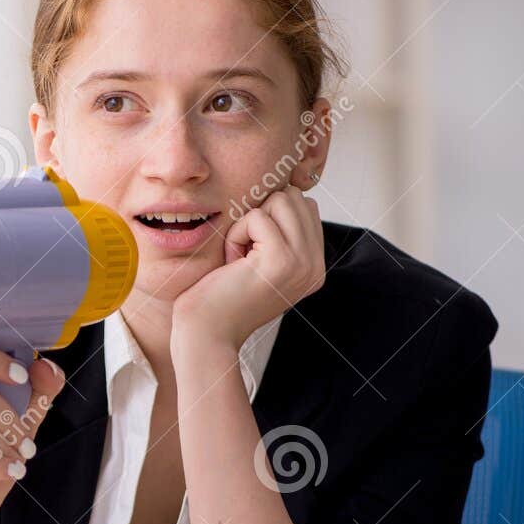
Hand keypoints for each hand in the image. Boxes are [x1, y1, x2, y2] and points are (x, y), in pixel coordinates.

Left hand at [172, 187, 325, 353]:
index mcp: (314, 266)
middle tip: (243, 255)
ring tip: (239, 258)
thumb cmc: (220, 296)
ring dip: (248, 224)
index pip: (305, 207)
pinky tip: (231, 264)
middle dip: (259, 217)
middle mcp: (316, 266)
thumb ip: (280, 234)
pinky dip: (235, 235)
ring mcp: (304, 263)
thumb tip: (284, 188)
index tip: (252, 254)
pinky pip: (256, 217)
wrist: (207, 335)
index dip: (269, 218)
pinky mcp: (282, 260)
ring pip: (280, 200)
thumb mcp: (258, 263)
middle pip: (294, 198)